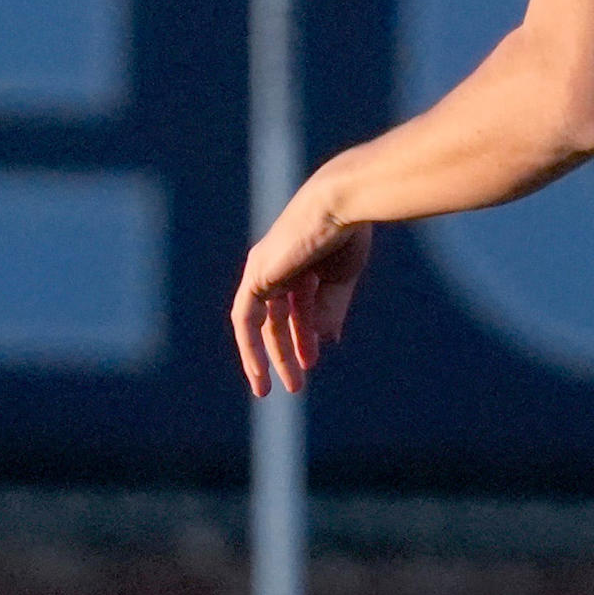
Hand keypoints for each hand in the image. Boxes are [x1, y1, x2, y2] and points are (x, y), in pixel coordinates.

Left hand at [232, 190, 372, 395]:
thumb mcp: (340, 280)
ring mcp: (264, 272)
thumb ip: (329, 310)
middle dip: (286, 354)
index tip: (313, 362)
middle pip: (278, 321)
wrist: (339, 207)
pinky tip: (260, 367)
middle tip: (294, 386)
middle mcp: (277, 270)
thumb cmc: (347, 234)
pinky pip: (246, 319)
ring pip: (261, 325)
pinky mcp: (257, 276)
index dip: (305, 338)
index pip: (296, 310)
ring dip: (270, 357)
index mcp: (300, 266)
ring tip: (275, 387)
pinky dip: (251, 345)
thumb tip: (324, 342)